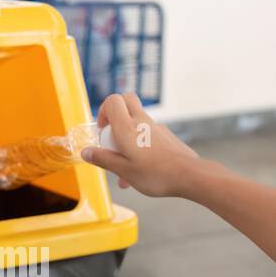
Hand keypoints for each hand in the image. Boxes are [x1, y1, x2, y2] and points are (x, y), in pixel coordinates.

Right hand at [81, 93, 198, 197]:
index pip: (113, 101)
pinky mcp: (166, 137)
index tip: (102, 131)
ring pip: (136, 123)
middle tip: (111, 136)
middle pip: (127, 101)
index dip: (103, 112)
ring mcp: (156, 128)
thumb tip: (86, 152)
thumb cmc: (155, 174)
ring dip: (127, 139)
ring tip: (125, 170)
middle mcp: (142, 122)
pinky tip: (141, 171)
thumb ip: (103, 159)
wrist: (189, 175)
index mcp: (127, 127)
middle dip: (115, 114)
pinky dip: (140, 148)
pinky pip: (148, 136)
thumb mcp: (123, 170)